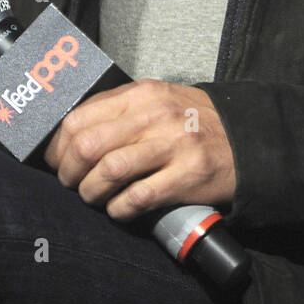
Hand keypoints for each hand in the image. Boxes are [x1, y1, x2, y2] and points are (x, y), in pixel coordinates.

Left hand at [42, 80, 236, 219]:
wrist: (246, 139)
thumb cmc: (193, 122)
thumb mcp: (159, 100)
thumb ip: (120, 109)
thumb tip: (71, 132)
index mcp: (143, 94)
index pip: (80, 117)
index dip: (59, 145)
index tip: (57, 161)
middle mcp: (156, 115)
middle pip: (88, 145)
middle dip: (69, 172)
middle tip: (71, 183)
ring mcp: (173, 145)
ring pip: (108, 171)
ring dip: (91, 192)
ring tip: (94, 197)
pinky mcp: (186, 176)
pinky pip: (136, 198)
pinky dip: (119, 209)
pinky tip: (119, 209)